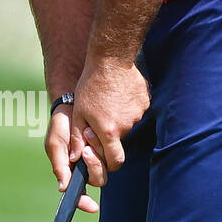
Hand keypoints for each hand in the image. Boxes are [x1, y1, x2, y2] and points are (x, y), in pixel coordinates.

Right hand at [45, 106, 99, 213]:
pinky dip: (105, 147)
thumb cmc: (60, 126)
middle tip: (86, 150)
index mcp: (70, 171)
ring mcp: (96, 158)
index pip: (78, 193)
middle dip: (93, 167)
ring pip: (105, 168)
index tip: (93, 206)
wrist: (72, 104)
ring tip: (88, 136)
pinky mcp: (107, 147)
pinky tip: (95, 134)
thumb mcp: (55, 144)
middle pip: (96, 181)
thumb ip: (60, 166)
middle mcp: (84, 168)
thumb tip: (63, 188)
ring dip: (98, 156)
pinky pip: (111, 155)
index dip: (84, 202)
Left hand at [69, 59, 150, 189]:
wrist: (111, 59)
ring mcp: (138, 114)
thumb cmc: (91, 86)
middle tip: (98, 115)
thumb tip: (76, 158)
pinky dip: (126, 106)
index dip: (107, 160)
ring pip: (127, 125)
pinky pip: (135, 111)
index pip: (115, 162)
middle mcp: (127, 126)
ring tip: (107, 100)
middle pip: (119, 141)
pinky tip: (118, 93)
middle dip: (108, 134)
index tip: (97, 149)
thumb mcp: (78, 113)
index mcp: (109, 131)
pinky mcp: (145, 103)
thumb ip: (78, 138)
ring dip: (117, 118)